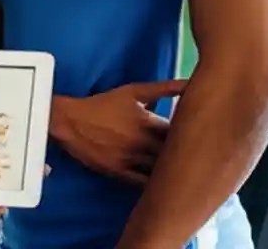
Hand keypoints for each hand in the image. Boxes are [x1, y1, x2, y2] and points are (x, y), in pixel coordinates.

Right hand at [53, 80, 186, 184]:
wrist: (70, 121)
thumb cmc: (103, 104)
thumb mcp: (134, 91)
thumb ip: (164, 88)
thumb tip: (192, 83)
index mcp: (148, 122)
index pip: (181, 131)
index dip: (192, 133)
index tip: (197, 132)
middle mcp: (142, 143)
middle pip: (174, 153)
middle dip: (186, 152)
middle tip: (193, 152)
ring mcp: (131, 160)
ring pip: (161, 171)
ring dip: (173, 170)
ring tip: (181, 168)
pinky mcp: (120, 173)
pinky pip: (144, 183)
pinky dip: (156, 184)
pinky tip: (164, 182)